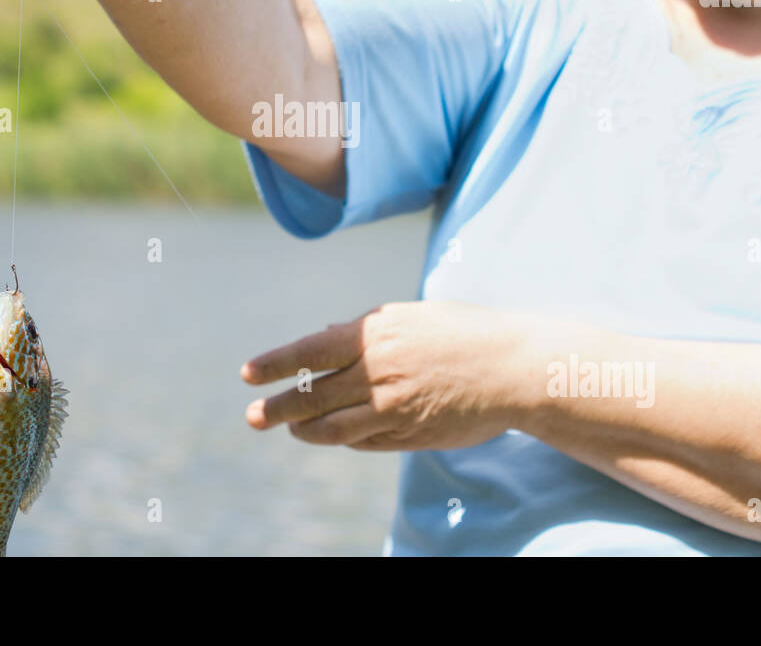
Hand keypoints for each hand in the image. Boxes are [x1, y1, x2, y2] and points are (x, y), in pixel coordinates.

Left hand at [241, 301, 531, 450]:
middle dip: (277, 408)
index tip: (247, 375)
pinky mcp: (408, 435)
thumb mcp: (409, 318)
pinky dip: (346, 438)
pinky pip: (364, 441)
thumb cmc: (462, 333)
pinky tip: (337, 434)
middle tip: (254, 418)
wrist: (513, 368)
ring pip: (332, 428)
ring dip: (306, 430)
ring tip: (292, 430)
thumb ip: (365, 330)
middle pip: (311, 395)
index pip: (308, 351)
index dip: (274, 363)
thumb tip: (324, 337)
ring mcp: (392, 408)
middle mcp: (377, 373)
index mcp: (374, 336)